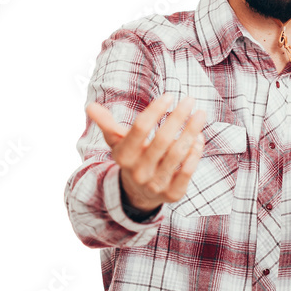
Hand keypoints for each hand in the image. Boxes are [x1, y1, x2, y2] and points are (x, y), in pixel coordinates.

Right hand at [86, 94, 205, 213]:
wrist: (138, 194)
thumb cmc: (132, 158)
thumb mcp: (118, 143)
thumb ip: (107, 124)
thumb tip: (90, 106)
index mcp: (123, 156)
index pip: (139, 128)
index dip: (155, 110)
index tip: (169, 95)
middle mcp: (138, 171)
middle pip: (162, 140)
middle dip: (178, 117)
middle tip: (190, 99)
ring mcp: (156, 184)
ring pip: (177, 154)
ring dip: (192, 131)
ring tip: (200, 114)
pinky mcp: (173, 194)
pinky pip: (187, 171)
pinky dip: (195, 153)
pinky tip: (199, 138)